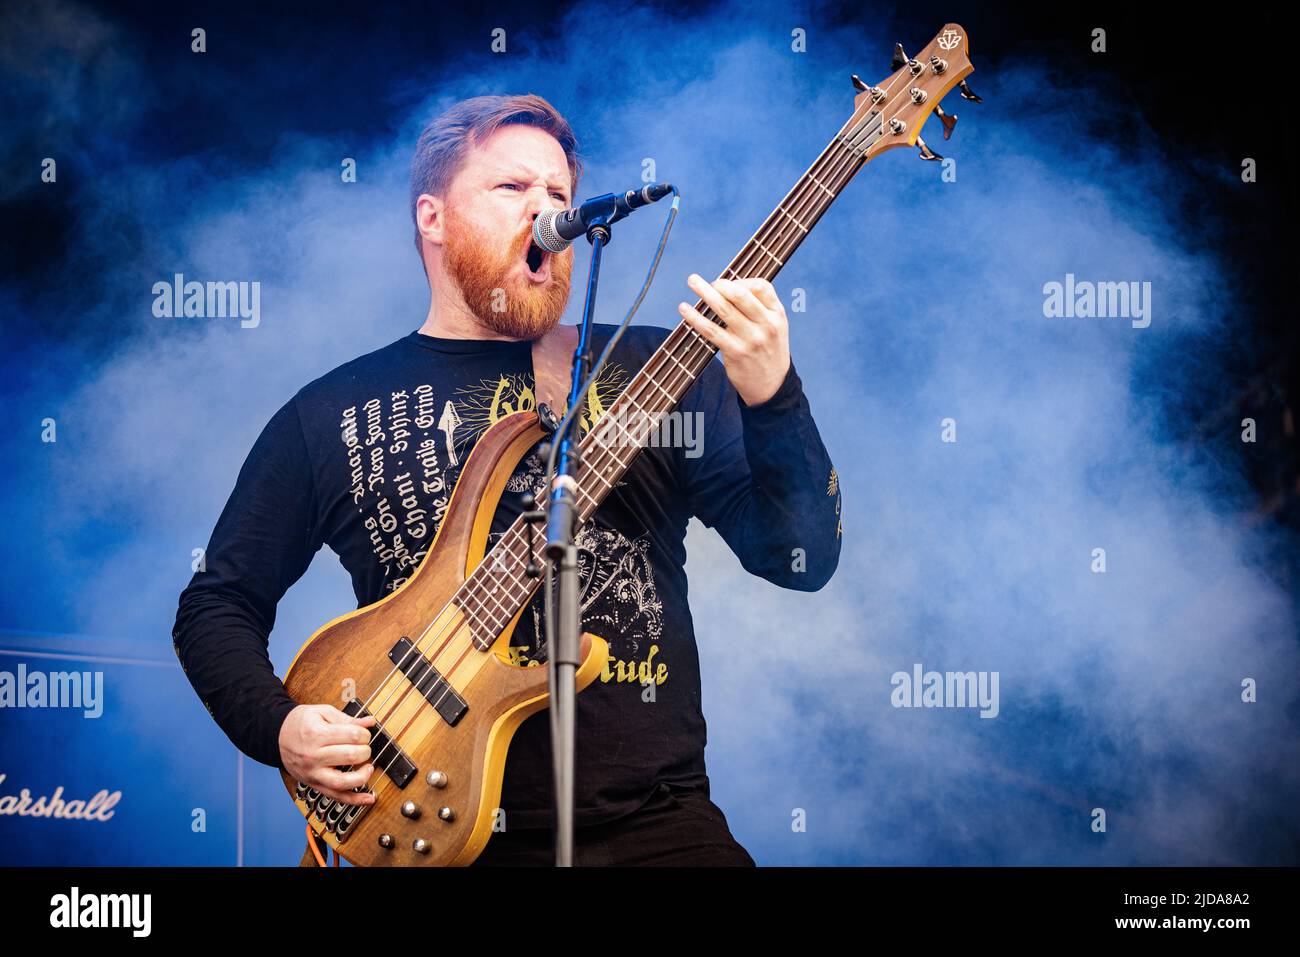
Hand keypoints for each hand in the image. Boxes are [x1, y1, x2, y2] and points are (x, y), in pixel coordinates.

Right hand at [279, 703, 376, 805]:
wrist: (277, 736)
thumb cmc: (300, 723)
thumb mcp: (322, 712)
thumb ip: (346, 718)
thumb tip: (369, 722)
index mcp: (317, 734)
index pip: (352, 735)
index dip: (364, 734)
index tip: (364, 733)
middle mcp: (314, 756)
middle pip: (350, 756)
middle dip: (365, 750)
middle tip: (365, 747)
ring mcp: (313, 773)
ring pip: (343, 782)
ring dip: (363, 776)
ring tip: (369, 768)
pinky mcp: (314, 784)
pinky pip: (336, 796)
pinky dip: (355, 799)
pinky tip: (368, 798)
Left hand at [678, 274, 790, 405]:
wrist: (771, 386)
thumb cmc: (768, 351)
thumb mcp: (775, 327)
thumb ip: (759, 308)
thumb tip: (726, 287)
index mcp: (777, 314)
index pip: (761, 286)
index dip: (742, 280)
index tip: (727, 284)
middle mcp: (766, 325)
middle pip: (740, 295)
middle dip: (719, 283)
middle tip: (702, 281)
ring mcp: (750, 339)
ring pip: (724, 309)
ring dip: (705, 293)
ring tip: (692, 281)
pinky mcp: (735, 352)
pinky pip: (711, 330)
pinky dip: (695, 318)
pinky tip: (685, 310)